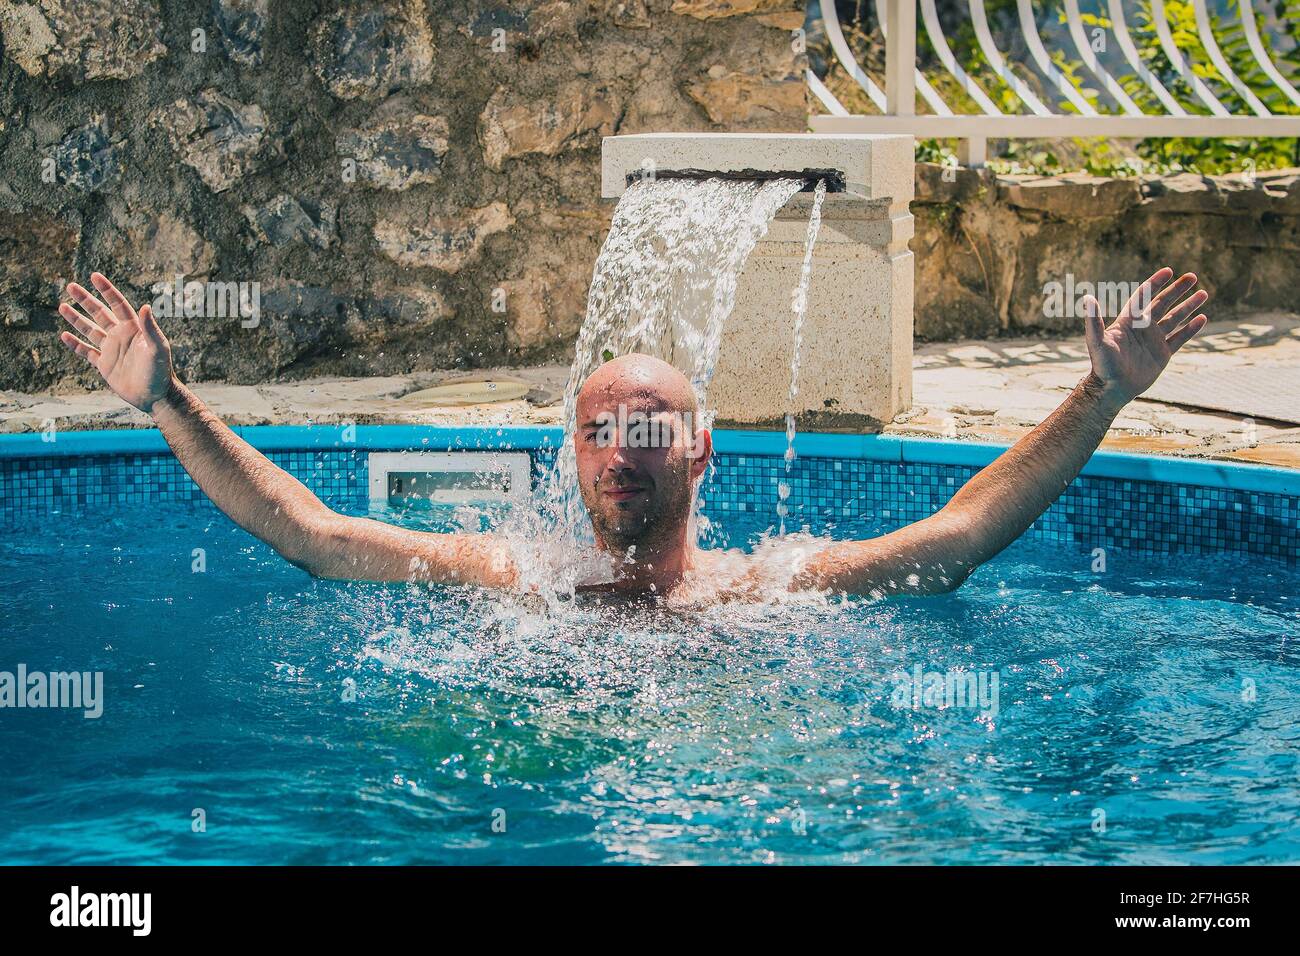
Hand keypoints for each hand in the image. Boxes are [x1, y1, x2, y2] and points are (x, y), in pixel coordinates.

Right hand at [58, 273, 175, 413]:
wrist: (156, 396)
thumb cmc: (161, 372)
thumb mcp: (158, 348)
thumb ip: (150, 328)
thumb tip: (145, 306)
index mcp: (133, 329)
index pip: (117, 304)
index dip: (106, 290)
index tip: (94, 276)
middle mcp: (121, 336)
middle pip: (99, 313)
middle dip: (86, 300)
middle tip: (71, 286)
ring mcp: (111, 350)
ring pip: (90, 330)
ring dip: (76, 319)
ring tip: (62, 306)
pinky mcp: (105, 365)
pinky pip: (87, 352)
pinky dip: (75, 344)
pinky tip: (64, 335)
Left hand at [1081, 267, 1207, 410]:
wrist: (1112, 388)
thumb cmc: (1102, 364)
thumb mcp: (1097, 341)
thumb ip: (1093, 320)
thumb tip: (1087, 297)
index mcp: (1129, 321)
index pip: (1144, 296)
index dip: (1155, 283)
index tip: (1169, 271)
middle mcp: (1143, 327)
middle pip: (1163, 303)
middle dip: (1177, 290)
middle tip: (1193, 276)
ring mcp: (1154, 340)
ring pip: (1175, 318)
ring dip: (1189, 306)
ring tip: (1203, 294)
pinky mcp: (1163, 354)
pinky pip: (1180, 338)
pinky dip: (1191, 329)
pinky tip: (1202, 318)